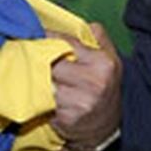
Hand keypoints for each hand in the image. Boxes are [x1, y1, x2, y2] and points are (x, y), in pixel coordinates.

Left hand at [49, 23, 122, 150]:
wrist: (107, 125)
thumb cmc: (106, 86)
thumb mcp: (111, 59)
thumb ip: (100, 38)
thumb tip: (86, 25)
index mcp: (103, 63)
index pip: (67, 43)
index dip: (49, 38)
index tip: (39, 36)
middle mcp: (94, 82)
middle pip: (52, 63)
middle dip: (44, 61)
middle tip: (41, 61)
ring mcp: (80, 102)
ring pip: (45, 82)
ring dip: (41, 81)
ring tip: (47, 80)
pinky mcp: (67, 118)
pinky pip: (44, 101)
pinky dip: (42, 98)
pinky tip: (49, 97)